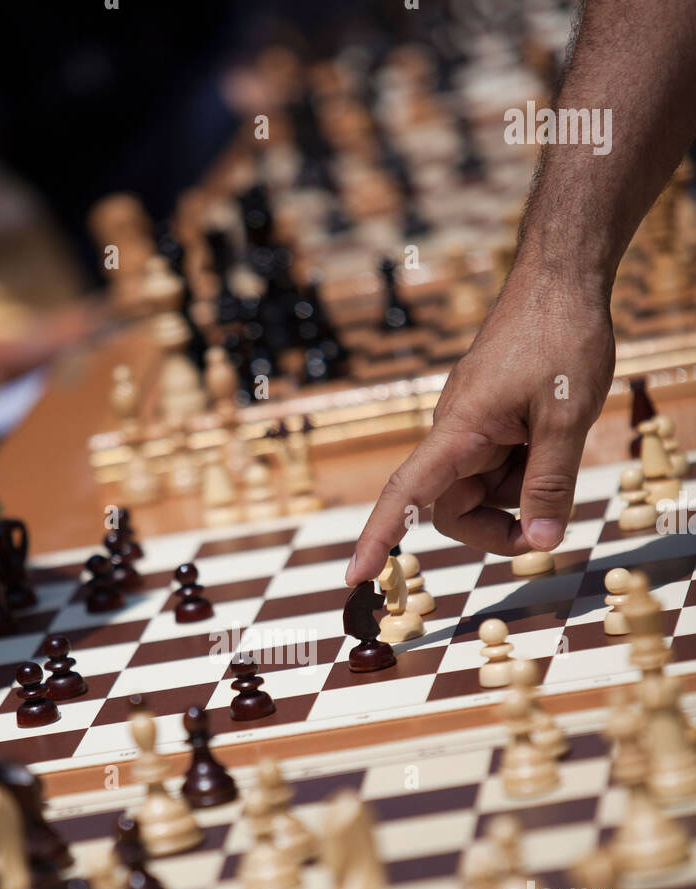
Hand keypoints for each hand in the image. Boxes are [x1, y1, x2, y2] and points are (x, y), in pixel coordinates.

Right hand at [346, 263, 615, 583]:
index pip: (404, 494)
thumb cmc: (561, 338)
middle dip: (497, 529)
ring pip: (484, 490)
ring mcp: (472, 428)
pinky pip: (500, 468)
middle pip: (454, 508)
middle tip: (547, 531)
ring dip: (521, 493)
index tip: (356, 576)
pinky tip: (554, 435)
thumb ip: (551, 485)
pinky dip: (527, 471)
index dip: (378, 537)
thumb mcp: (567, 418)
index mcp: (459, 430)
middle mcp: (455, 433)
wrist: (563, 278)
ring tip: (560, 446)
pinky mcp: (491, 423)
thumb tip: (542, 544)